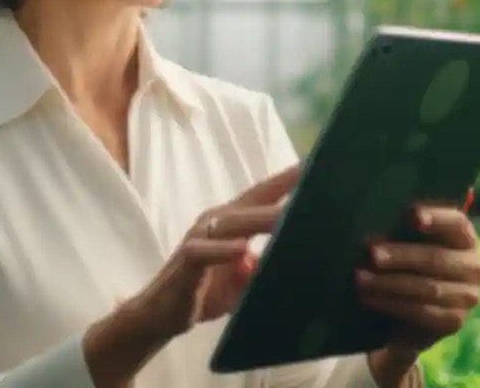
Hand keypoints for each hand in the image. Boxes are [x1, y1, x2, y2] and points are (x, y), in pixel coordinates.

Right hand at [132, 165, 299, 340]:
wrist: (162, 314)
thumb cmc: (206, 290)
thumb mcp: (244, 279)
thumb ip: (265, 265)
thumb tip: (291, 258)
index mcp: (231, 222)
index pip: (264, 195)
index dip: (288, 180)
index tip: (317, 164)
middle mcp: (216, 222)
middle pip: (253, 201)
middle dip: (282, 188)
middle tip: (314, 178)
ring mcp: (199, 238)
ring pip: (232, 222)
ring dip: (260, 218)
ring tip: (287, 215)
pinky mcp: (185, 261)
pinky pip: (203, 252)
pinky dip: (223, 251)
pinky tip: (243, 250)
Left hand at [357, 200, 479, 359]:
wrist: (417, 309)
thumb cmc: (410, 263)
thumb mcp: (411, 241)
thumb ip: (403, 228)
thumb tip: (374, 214)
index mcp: (466, 238)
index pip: (456, 224)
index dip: (437, 218)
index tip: (413, 215)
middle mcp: (474, 266)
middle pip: (436, 258)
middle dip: (401, 256)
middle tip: (372, 253)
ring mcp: (468, 296)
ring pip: (427, 288)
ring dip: (389, 284)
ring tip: (360, 278)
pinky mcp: (454, 321)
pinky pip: (421, 312)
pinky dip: (392, 304)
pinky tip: (369, 298)